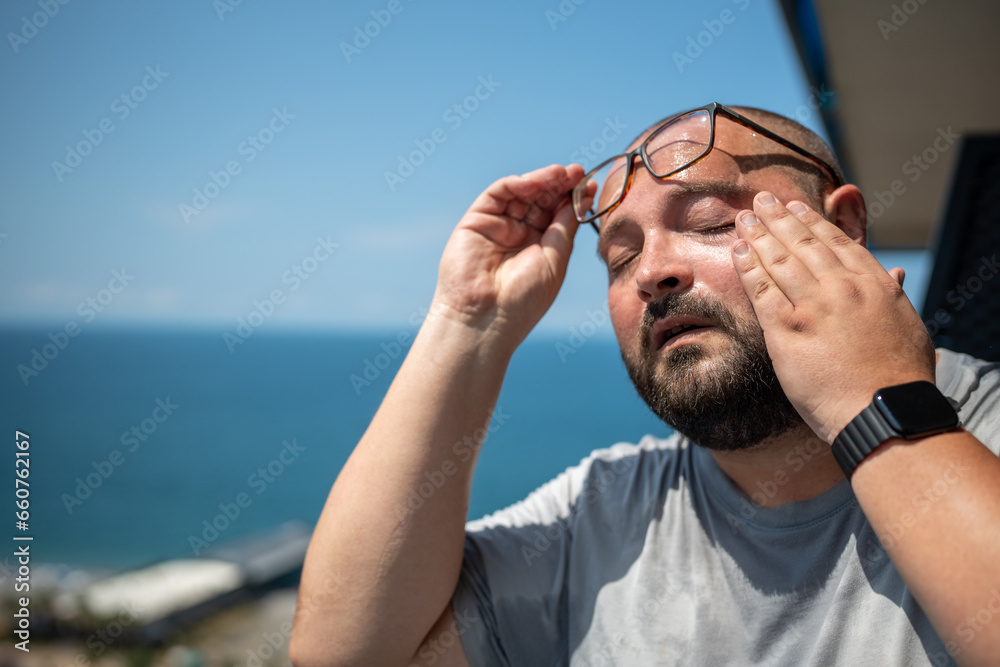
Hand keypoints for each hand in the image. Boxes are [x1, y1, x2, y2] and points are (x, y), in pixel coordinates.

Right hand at [432, 164, 584, 346]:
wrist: (485, 320)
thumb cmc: (523, 300)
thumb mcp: (555, 260)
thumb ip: (564, 227)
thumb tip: (581, 197)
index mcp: (539, 247)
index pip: (557, 213)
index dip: (573, 197)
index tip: (591, 183)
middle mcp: (518, 234)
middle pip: (541, 199)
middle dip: (560, 184)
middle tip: (578, 172)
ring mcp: (497, 226)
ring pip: (522, 192)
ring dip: (542, 179)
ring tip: (561, 173)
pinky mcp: (477, 220)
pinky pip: (498, 194)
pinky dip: (518, 183)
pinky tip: (536, 181)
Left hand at [731, 192, 935, 443]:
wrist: (883, 411)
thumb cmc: (901, 379)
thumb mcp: (909, 326)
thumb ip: (894, 295)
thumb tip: (895, 274)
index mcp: (875, 283)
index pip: (837, 241)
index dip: (813, 221)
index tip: (796, 207)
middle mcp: (843, 286)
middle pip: (804, 242)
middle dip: (779, 218)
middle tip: (761, 201)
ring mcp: (814, 306)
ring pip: (780, 258)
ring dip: (758, 234)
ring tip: (743, 218)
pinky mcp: (788, 328)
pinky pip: (761, 289)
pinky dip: (747, 266)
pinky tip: (737, 251)